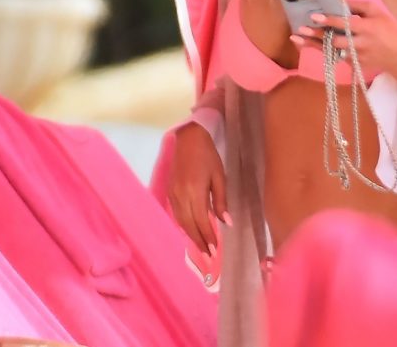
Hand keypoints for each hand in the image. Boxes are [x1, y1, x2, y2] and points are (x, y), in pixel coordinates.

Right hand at [168, 122, 229, 256]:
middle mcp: (181, 195)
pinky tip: (192, 232)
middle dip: (199, 242)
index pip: (201, 221)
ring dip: (191, 236)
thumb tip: (226, 222)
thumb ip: (222, 200)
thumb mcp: (219, 176)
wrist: (189, 139)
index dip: (208, 237)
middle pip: (189, 226)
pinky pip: (177, 214)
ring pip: (181, 222)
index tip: (215, 252)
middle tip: (208, 257)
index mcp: (195, 191)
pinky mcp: (169, 192)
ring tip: (202, 248)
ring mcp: (173, 194)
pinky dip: (184, 226)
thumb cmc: (208, 155)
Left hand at [290, 0, 396, 74]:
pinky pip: (336, 57)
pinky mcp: (354, 66)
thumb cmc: (388, 30)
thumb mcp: (377, 13)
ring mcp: (356, 57)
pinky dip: (323, 50)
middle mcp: (360, 44)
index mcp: (367, 28)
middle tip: (300, 30)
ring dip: (313, 45)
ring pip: (331, 51)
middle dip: (317, 35)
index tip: (314, 16)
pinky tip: (308, 44)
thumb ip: (359, 6)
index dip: (329, 20)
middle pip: (335, 41)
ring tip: (297, 39)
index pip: (345, 24)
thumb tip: (340, 0)